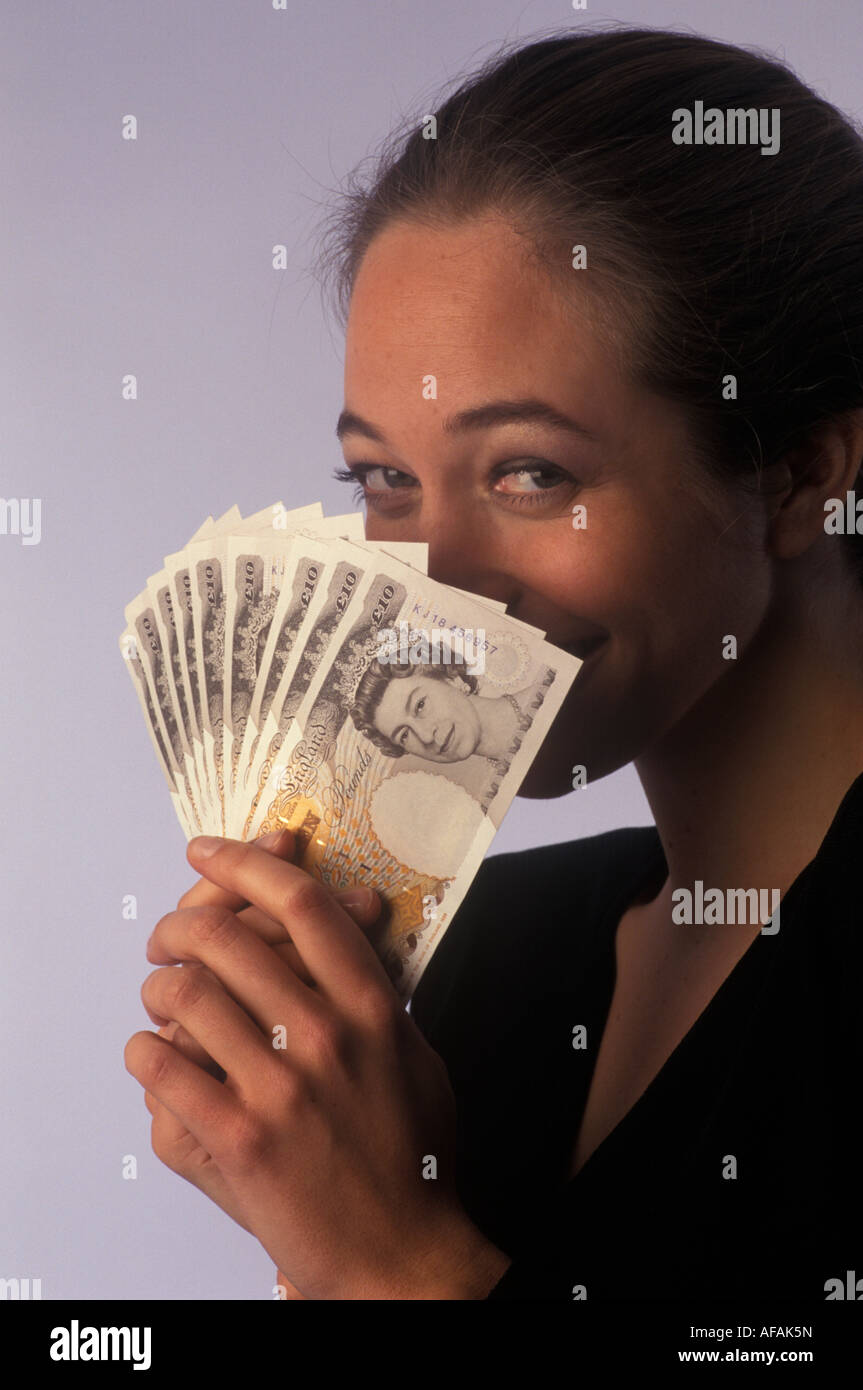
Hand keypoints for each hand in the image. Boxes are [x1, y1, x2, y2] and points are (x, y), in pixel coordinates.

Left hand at [142, 828, 385, 1301]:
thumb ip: (383, 994)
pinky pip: (161, 1068)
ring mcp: (279, 1088)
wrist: (398, 1256)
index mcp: (374, 1008)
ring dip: (159, 985)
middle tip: (169, 935)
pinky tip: (154, 1055)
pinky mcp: (237, 1139)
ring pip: (186, 994)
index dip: (247, 863)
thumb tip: (350, 927)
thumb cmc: (410, 1159)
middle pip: (230, 936)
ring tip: (160, 995)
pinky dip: (144, 1051)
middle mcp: (327, 1036)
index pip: (302, 905)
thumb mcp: (419, 1059)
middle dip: (181, 922)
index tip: (209, 851)